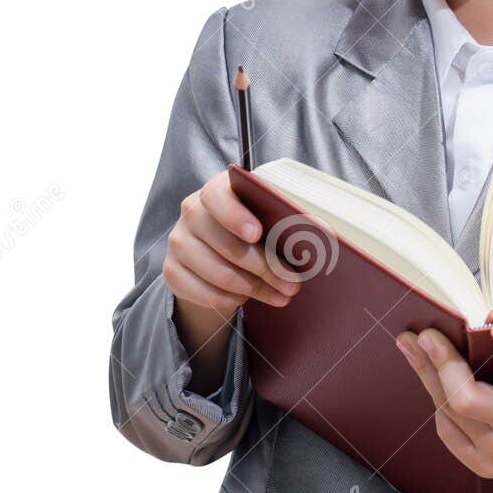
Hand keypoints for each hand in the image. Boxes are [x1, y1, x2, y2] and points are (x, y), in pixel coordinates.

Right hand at [163, 169, 305, 316]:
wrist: (218, 251)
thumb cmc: (254, 228)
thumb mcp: (268, 218)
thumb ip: (287, 219)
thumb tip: (320, 231)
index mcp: (216, 191)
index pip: (218, 197)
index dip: (236, 216)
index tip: (257, 234)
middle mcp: (191, 213)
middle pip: (226, 244)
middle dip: (264, 267)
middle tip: (292, 283)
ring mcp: (178, 243)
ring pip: (217, 273)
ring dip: (254, 289)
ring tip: (281, 296)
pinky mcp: (172, 272)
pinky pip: (203, 293)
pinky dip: (230, 300)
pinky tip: (248, 300)